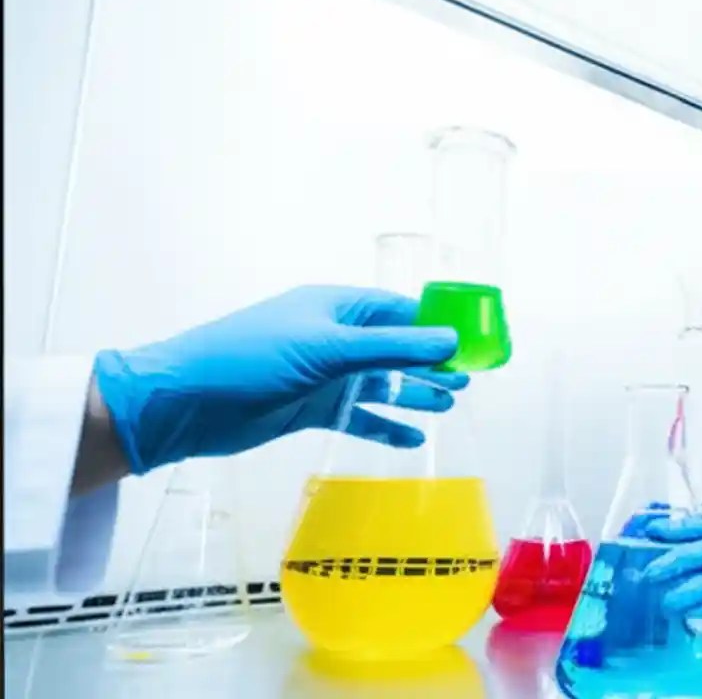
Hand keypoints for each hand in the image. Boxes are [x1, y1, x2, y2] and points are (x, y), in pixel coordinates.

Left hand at [93, 285, 468, 473]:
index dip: (434, 325)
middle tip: (467, 382)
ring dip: (412, 395)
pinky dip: (384, 426)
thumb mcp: (328, 350)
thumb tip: (451, 340)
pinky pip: (357, 416)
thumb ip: (392, 348)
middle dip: (429, 364)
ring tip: (448, 406)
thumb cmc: (251, 360)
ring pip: (379, 384)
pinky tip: (413, 440)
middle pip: (393, 349)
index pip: (398, 310)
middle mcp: (331, 338)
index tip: (470, 342)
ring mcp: (320, 375)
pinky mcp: (308, 409)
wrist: (184, 404)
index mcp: (334, 308)